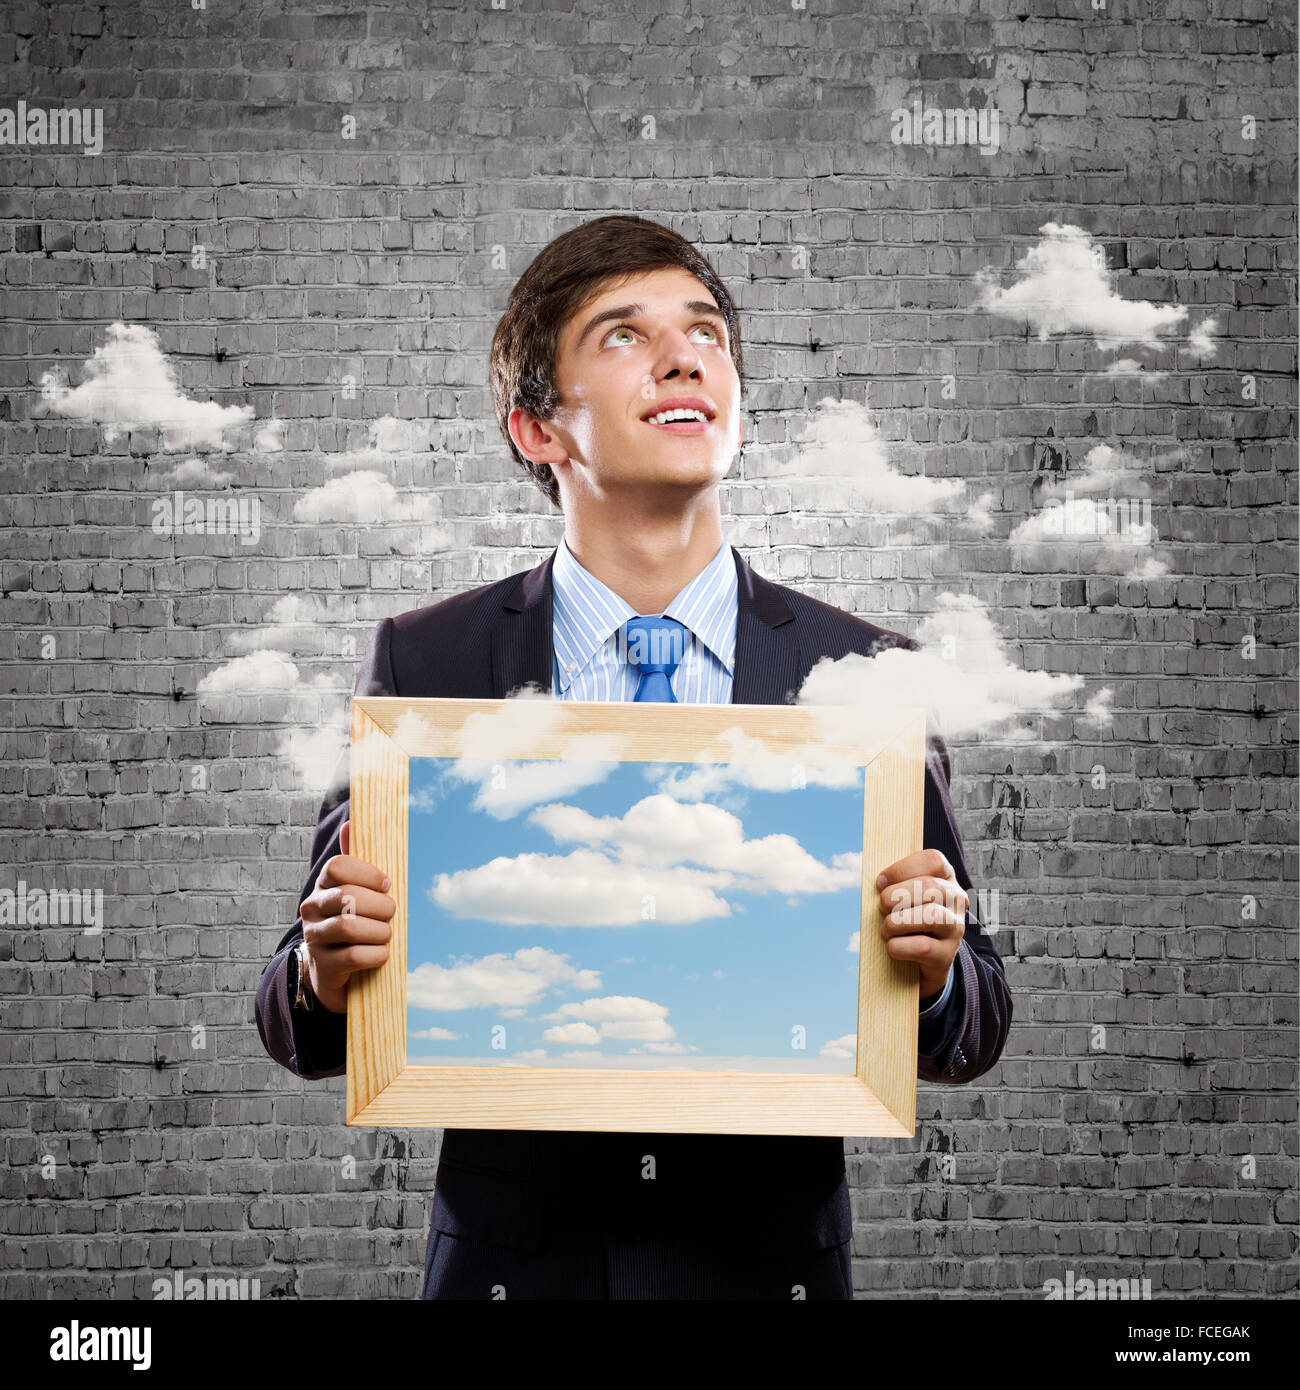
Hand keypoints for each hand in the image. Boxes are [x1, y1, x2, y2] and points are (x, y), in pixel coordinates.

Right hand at [298, 818, 395, 1013]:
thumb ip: (356, 861)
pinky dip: (378, 954)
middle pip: (348, 896)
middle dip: (381, 906)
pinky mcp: (323, 964)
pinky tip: (381, 953)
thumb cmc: (353, 921)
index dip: (369, 874)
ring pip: (350, 927)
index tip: (386, 885)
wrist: (334, 968)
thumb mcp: (355, 891)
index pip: (338, 866)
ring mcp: (314, 937)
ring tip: (386, 934)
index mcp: (322, 885)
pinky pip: (356, 955)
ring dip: (380, 931)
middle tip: (391, 913)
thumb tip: (352, 822)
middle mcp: (311, 908)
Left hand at [875, 848, 966, 1000]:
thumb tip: (882, 883)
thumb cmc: (907, 918)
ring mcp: (955, 928)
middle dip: (896, 896)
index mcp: (946, 878)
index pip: (933, 860)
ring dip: (897, 922)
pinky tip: (892, 946)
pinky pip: (922, 947)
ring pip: (930, 915)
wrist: (922, 960)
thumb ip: (895, 883)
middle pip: (930, 886)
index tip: (881, 883)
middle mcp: (957, 900)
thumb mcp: (903, 895)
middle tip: (882, 908)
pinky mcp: (947, 955)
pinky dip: (899, 946)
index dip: (901, 869)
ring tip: (887, 929)